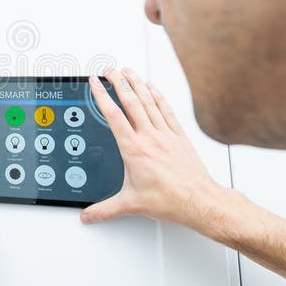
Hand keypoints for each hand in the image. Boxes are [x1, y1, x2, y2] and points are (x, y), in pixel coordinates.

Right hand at [80, 67, 221, 228]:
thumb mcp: (130, 204)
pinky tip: (152, 88)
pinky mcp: (179, 137)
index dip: (102, 96)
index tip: (95, 83)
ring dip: (136, 84)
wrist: (198, 201)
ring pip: (148, 102)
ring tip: (128, 72)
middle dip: (118, 82)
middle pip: (131, 101)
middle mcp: (150, 138)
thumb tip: (88, 215)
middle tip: (109, 70)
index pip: (114, 115)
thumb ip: (104, 210)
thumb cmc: (170, 200)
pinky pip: (165, 110)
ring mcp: (166, 135)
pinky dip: (157, 96)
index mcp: (134, 150)